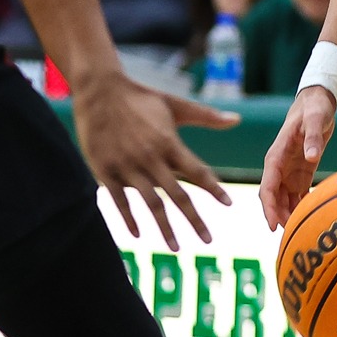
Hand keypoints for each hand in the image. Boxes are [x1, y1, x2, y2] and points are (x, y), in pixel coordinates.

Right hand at [73, 71, 238, 250]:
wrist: (99, 89)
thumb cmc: (140, 97)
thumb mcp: (175, 105)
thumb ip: (206, 116)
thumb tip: (237, 120)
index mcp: (169, 142)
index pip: (198, 171)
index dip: (214, 189)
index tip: (229, 204)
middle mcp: (150, 157)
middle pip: (178, 195)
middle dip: (195, 219)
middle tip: (208, 240)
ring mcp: (127, 166)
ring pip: (150, 204)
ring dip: (164, 227)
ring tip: (176, 247)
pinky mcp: (105, 170)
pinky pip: (119, 201)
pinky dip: (129, 219)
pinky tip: (138, 234)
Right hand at [259, 87, 336, 228]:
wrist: (316, 102)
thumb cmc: (313, 109)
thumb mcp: (315, 120)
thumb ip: (313, 138)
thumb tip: (311, 157)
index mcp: (276, 156)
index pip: (268, 187)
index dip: (269, 208)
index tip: (272, 226)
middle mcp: (279, 167)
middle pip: (274, 199)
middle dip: (279, 217)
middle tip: (290, 237)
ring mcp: (289, 171)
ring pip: (284, 200)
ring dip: (290, 215)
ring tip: (301, 234)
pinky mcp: (301, 172)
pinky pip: (298, 194)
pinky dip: (302, 207)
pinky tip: (311, 220)